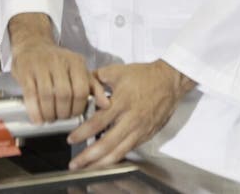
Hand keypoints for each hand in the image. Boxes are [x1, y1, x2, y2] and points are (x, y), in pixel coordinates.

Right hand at [8, 13, 90, 122]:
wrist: (33, 44)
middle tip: (61, 118)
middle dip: (63, 113)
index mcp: (75, 62)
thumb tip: (106, 104)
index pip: (81, 90)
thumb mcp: (78, 69)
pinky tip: (38, 118)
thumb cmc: (57, 61)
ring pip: (47, 95)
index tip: (74, 115)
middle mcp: (58, 61)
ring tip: (50, 117)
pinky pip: (31, 95)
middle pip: (64, 94)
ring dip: (49, 113)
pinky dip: (35, 111)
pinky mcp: (25, 71)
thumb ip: (93, 86)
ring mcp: (41, 65)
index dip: (78, 107)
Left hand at [67, 60, 194, 169]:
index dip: (83, 133)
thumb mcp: (118, 70)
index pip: (98, 122)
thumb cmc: (144, 76)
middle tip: (75, 164)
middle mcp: (130, 119)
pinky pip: (128, 150)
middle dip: (89, 156)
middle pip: (107, 143)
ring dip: (101, 163)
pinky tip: (106, 162)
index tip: (71, 139)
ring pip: (119, 152)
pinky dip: (116, 159)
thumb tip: (82, 83)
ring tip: (88, 169)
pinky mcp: (145, 135)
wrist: (168, 81)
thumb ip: (98, 77)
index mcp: (122, 101)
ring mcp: (139, 130)